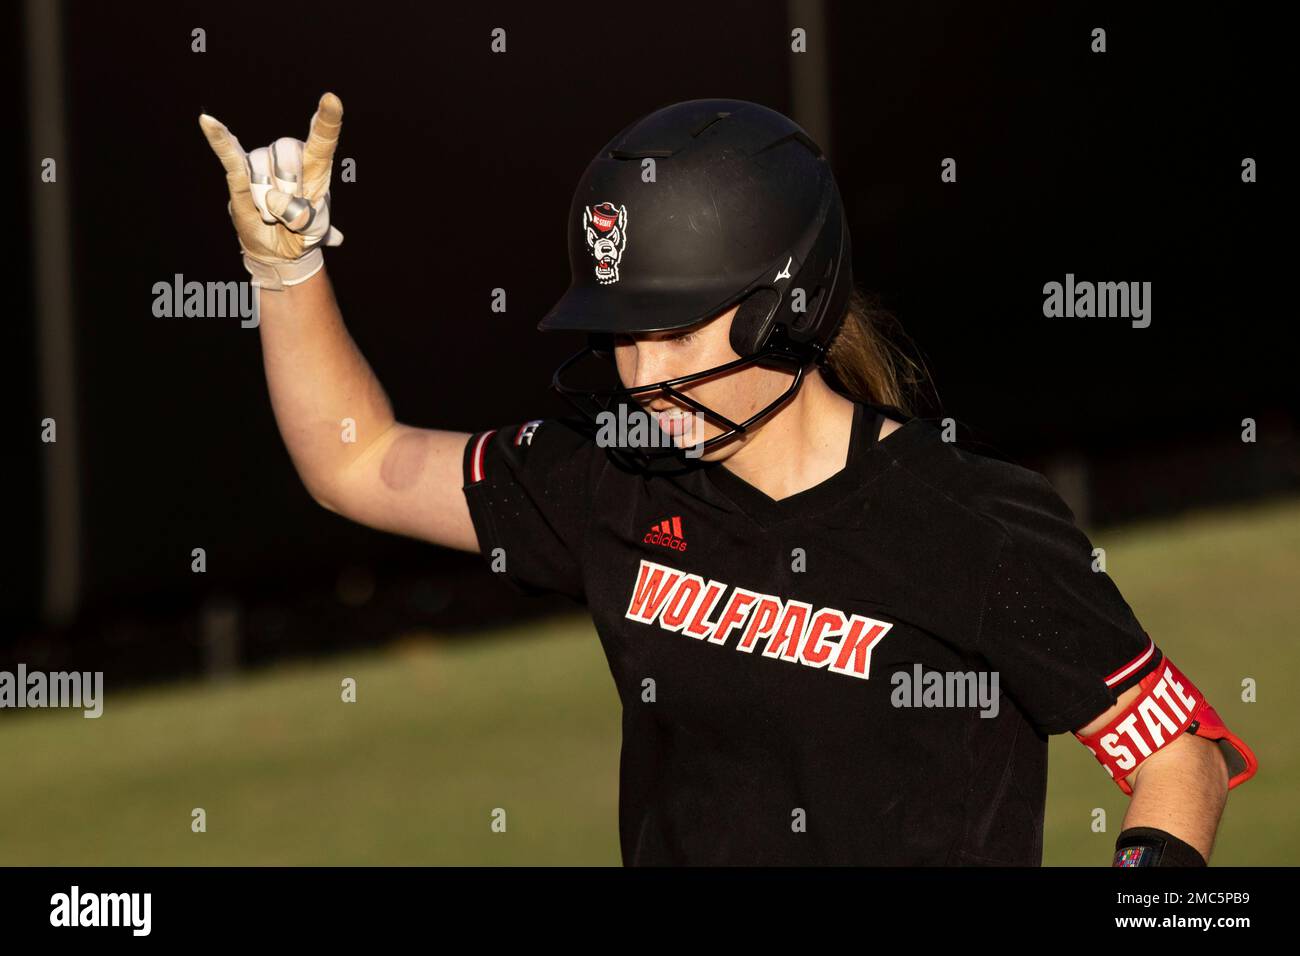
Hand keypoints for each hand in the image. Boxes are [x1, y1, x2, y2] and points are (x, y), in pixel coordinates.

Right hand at [199, 92, 344, 288]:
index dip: (327, 120)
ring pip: (261, 169)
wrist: (280, 250)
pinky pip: (229, 154)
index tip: (331, 100)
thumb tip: (278, 201)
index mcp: (317, 167)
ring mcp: (263, 164)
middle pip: (288, 154)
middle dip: (289, 191)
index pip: (323, 139)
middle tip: (290, 215)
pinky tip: (207, 121)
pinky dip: (219, 139)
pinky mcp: (239, 175)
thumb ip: (307, 217)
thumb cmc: (304, 234)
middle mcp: (290, 158)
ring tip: (272, 216)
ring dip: (266, 202)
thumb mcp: (316, 232)